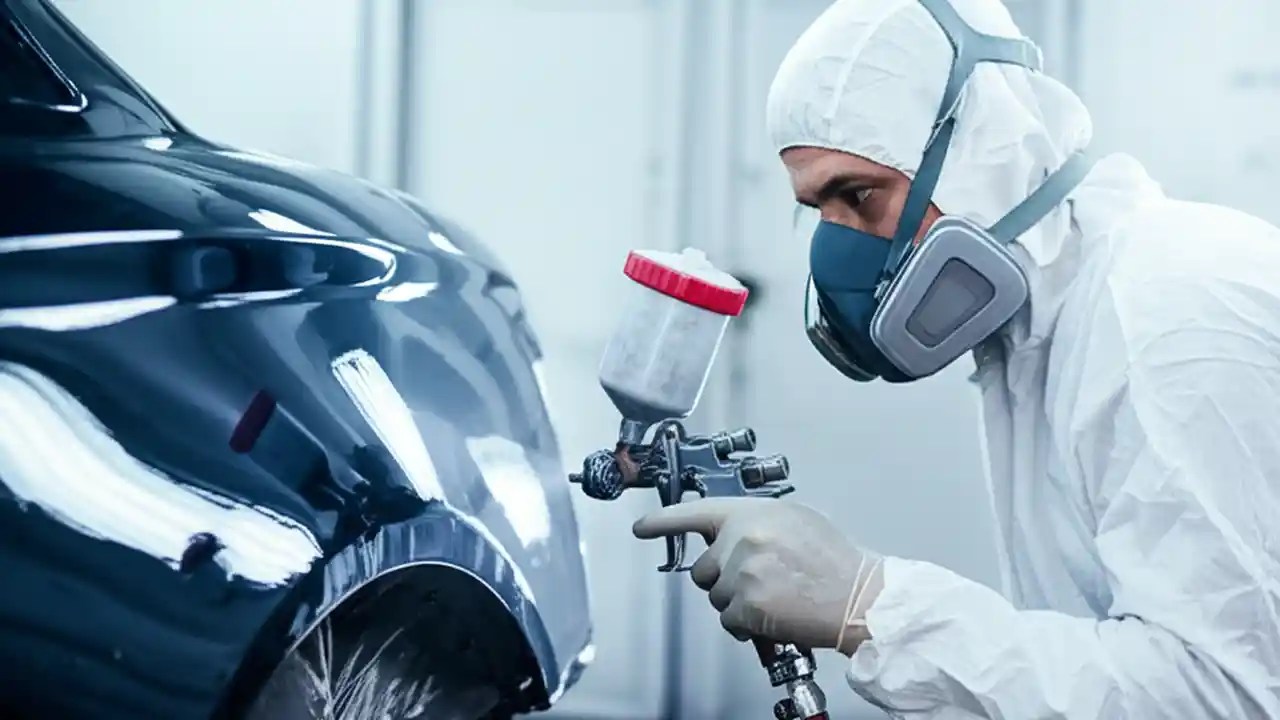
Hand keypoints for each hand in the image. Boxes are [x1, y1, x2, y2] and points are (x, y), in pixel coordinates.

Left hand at [633, 497, 882, 653]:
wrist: (857, 595)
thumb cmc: (833, 560)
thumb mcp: (793, 519)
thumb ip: (755, 522)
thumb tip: (726, 531)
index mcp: (752, 513)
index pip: (695, 513)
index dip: (663, 521)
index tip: (642, 527)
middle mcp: (742, 540)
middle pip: (703, 568)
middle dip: (723, 578)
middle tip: (758, 581)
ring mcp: (741, 574)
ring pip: (714, 596)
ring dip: (736, 602)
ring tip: (773, 596)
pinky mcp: (746, 607)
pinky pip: (728, 620)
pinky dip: (746, 624)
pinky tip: (772, 615)